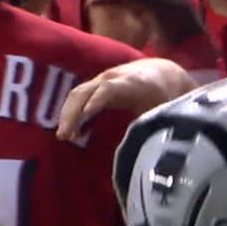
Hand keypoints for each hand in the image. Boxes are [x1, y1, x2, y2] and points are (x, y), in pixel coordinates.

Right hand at [57, 57, 197, 139]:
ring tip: (63, 137)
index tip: (85, 115)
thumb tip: (148, 152)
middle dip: (73, 111)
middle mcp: (112, 78)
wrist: (162, 73)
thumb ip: (154, 126)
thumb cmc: (163, 96)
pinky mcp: (96, 86)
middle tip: (65, 136)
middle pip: (85, 91)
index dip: (96, 100)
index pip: (109, 89)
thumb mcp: (163, 111)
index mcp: (131, 83)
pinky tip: (69, 132)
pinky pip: (78, 97)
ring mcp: (101, 80)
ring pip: (78, 94)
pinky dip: (71, 113)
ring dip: (67, 114)